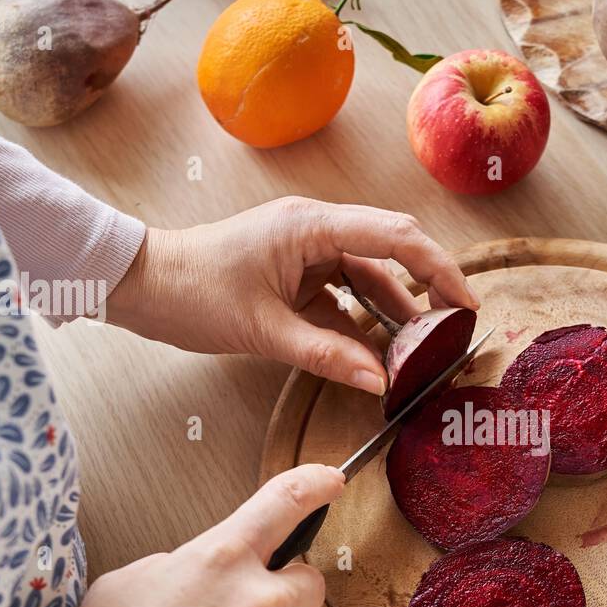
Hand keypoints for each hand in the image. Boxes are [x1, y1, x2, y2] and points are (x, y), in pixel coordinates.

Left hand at [105, 197, 480, 394]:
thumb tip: (380, 381)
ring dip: (394, 317)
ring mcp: (307, 253)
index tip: (467, 304)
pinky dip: (362, 326)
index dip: (439, 270)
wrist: (138, 285)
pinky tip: (379, 356)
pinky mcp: (296, 275)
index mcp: (311, 226)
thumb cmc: (190, 291)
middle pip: (391, 255)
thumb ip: (327, 354)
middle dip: (427, 293)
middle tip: (456, 332)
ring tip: (422, 355)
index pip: (395, 238)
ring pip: (369, 281)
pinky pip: (343, 298)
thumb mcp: (263, 330)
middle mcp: (316, 230)